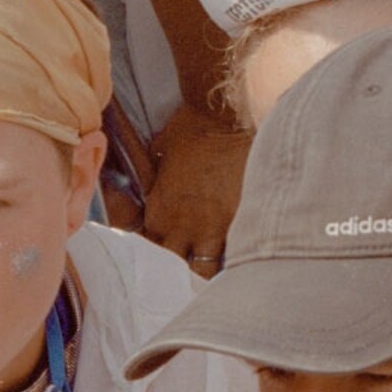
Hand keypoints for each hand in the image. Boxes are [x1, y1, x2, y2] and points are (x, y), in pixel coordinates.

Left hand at [146, 105, 250, 270]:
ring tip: (215, 275)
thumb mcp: (160, 156)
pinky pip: (236, 252)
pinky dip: (236, 257)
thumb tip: (154, 176)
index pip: (150, 251)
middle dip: (181, 272)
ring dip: (208, 272)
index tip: (167, 256)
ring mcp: (213, 228)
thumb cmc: (188, 129)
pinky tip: (241, 260)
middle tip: (189, 273)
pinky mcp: (241, 221)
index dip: (158, 255)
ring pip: (206, 272)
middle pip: (176, 270)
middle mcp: (183, 228)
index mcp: (160, 214)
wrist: (222, 116)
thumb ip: (156, 178)